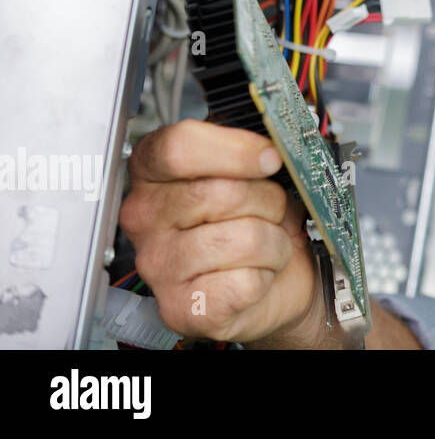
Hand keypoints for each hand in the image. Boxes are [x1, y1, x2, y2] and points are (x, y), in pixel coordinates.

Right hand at [119, 119, 322, 344]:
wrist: (272, 281)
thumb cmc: (256, 219)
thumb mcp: (252, 171)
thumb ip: (250, 147)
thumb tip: (272, 143)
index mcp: (153, 171)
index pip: (179, 147)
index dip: (235, 150)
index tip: (269, 157)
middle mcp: (144, 217)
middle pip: (220, 192)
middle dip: (267, 201)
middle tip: (269, 212)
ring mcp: (156, 266)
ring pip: (242, 238)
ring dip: (273, 242)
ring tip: (264, 246)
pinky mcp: (179, 308)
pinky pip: (244, 282)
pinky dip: (265, 277)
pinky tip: (253, 276)